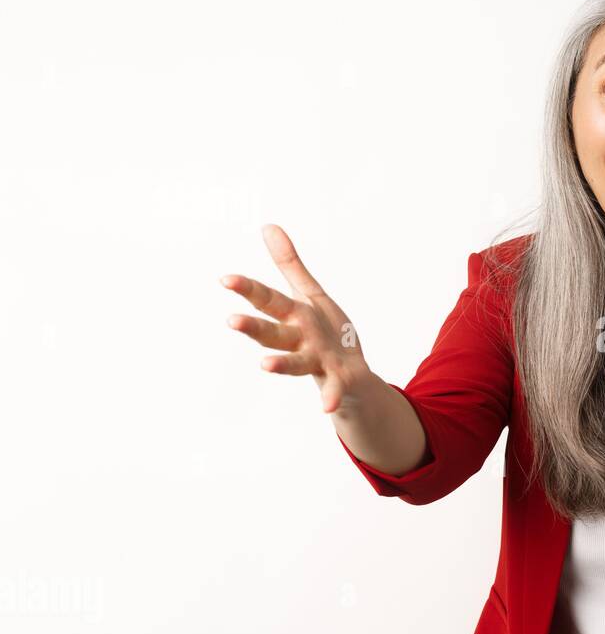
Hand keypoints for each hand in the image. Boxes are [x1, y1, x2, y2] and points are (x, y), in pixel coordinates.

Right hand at [220, 224, 369, 413]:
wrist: (350, 375)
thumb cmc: (325, 331)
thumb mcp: (309, 294)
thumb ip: (289, 264)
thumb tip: (269, 226)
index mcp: (293, 316)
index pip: (267, 300)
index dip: (248, 289)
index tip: (226, 279)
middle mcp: (298, 341)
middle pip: (272, 332)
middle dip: (252, 327)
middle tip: (231, 321)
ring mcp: (316, 361)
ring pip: (296, 362)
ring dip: (280, 364)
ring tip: (265, 365)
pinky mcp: (338, 379)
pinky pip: (333, 389)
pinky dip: (330, 397)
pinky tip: (326, 407)